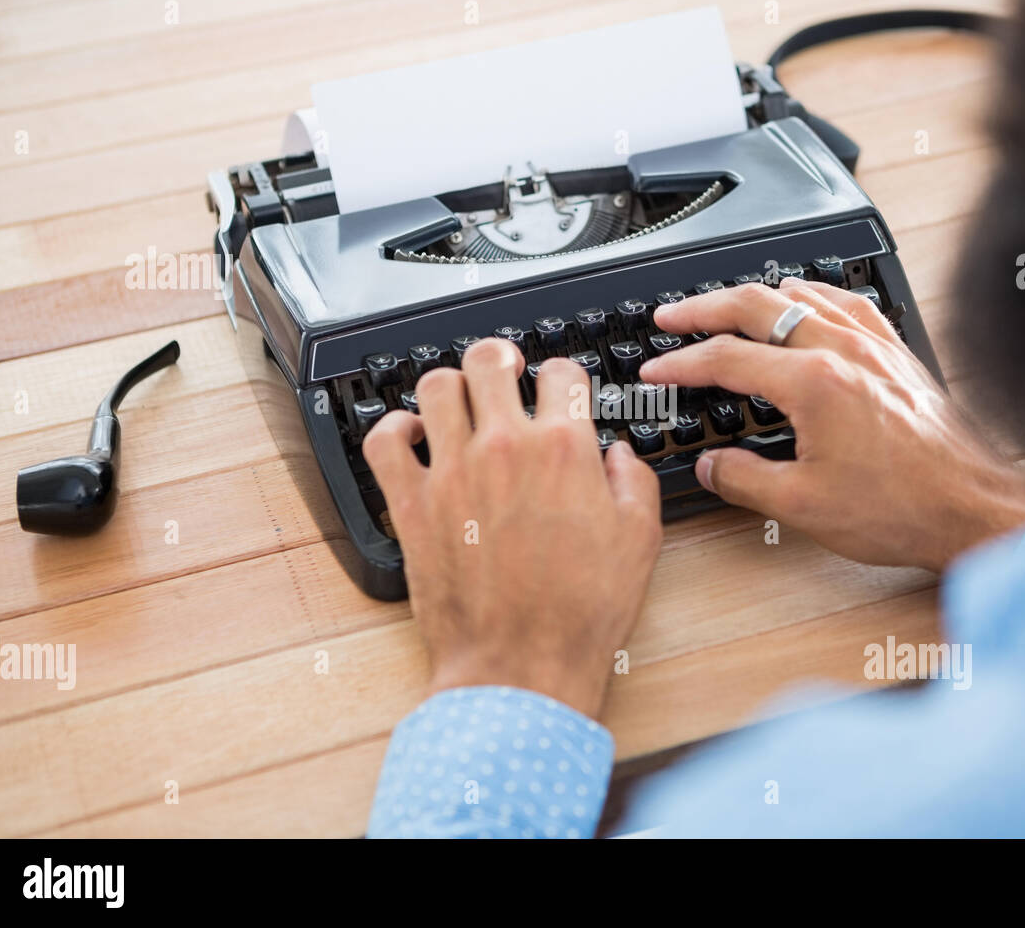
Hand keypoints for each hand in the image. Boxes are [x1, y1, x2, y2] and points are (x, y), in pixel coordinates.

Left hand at [362, 338, 661, 719]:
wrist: (521, 666)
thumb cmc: (579, 614)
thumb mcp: (639, 542)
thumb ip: (633, 482)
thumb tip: (617, 457)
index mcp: (563, 450)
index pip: (561, 374)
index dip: (565, 377)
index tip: (561, 389)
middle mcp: (503, 448)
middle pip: (489, 361)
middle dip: (501, 357)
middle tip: (505, 369)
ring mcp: (452, 473)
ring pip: (435, 387)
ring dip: (450, 385)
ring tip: (460, 399)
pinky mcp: (411, 505)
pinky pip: (385, 442)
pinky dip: (394, 428)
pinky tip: (411, 435)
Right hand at [641, 278, 1024, 570]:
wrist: (971, 508)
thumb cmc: (902, 507)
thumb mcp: (802, 506)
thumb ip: (743, 479)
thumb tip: (711, 466)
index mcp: (813, 383)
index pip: (727, 357)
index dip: (681, 362)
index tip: (656, 369)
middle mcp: (843, 351)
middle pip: (756, 304)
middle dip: (703, 307)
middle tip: (670, 316)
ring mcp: (873, 345)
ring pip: (801, 294)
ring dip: (754, 295)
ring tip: (725, 306)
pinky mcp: (895, 353)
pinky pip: (845, 302)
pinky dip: (810, 296)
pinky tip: (804, 304)